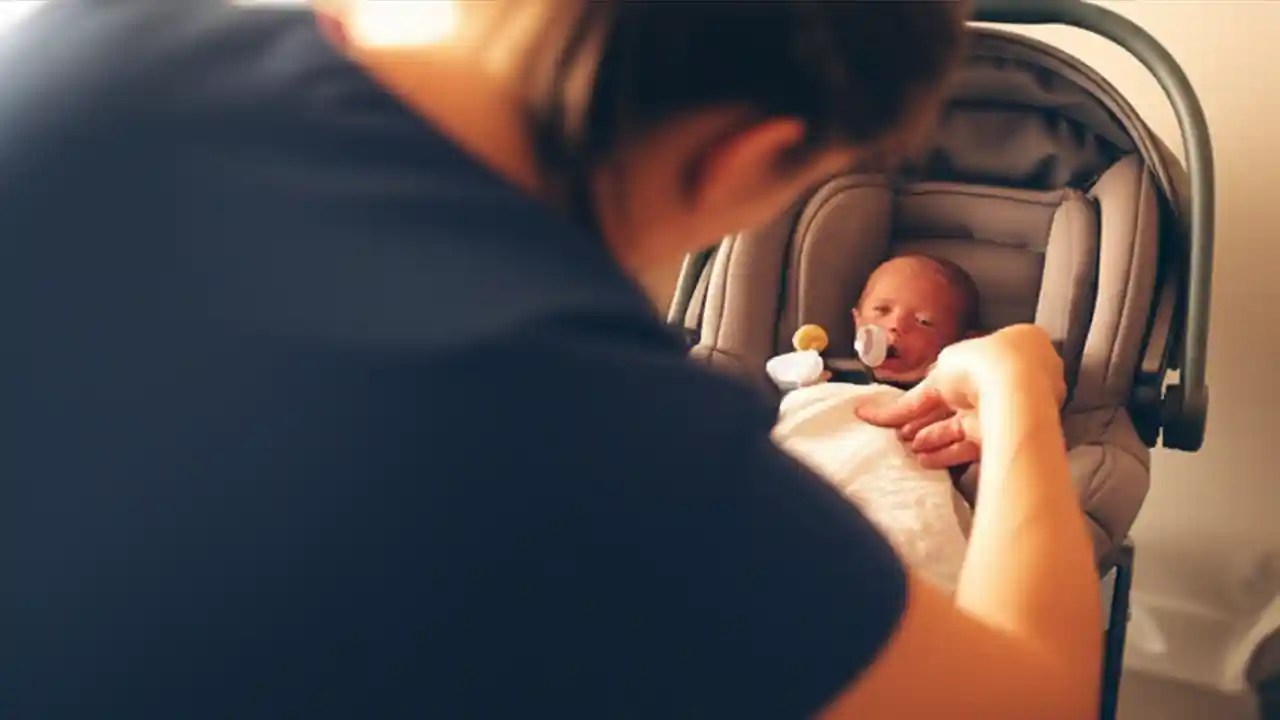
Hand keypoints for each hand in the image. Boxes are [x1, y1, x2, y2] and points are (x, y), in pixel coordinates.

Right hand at [857, 325, 1064, 467]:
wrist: (1015, 392)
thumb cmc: (989, 363)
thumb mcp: (944, 362)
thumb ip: (928, 381)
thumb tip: (913, 393)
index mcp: (991, 354)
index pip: (953, 374)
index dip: (927, 389)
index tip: (907, 402)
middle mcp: (998, 383)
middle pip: (951, 405)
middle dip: (922, 419)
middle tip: (899, 429)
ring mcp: (999, 412)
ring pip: (956, 428)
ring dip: (929, 438)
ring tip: (906, 446)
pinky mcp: (996, 438)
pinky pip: (965, 447)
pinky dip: (943, 453)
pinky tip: (924, 459)